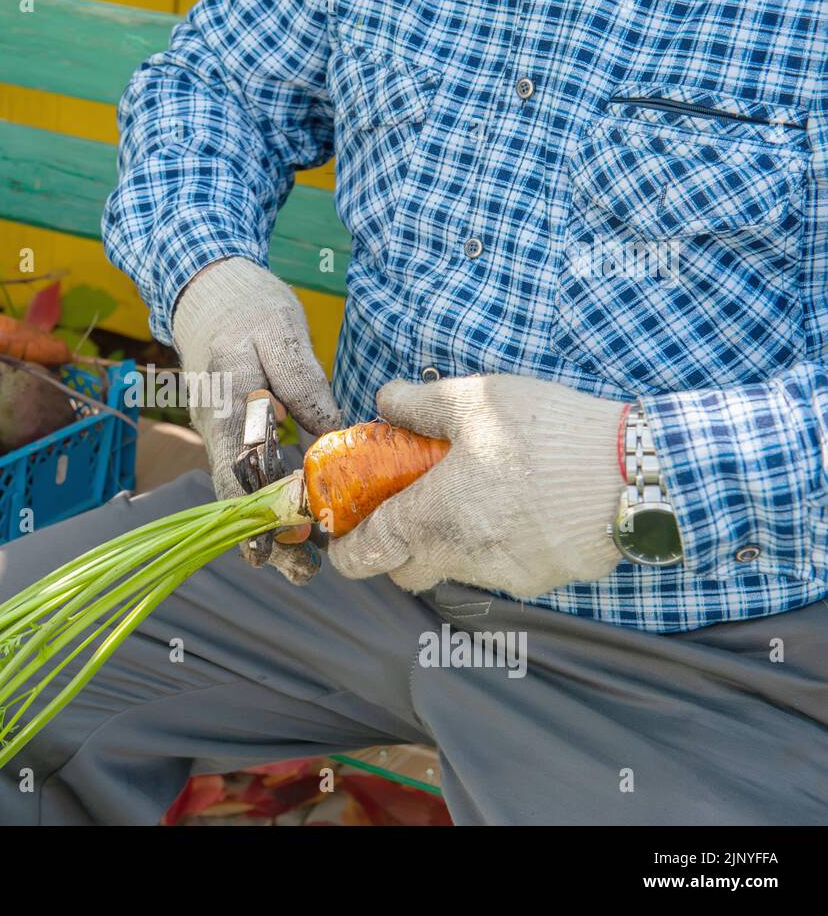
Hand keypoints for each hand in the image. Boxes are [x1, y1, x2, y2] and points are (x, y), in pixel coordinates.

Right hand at [172, 257, 343, 582]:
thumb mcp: (281, 333)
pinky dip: (271, 502)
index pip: (235, 468)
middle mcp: (215, 426)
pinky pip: (249, 474)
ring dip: (271, 526)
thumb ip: (302, 383)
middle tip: (304, 570)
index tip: (286, 537)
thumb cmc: (248, 306)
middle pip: (237, 492)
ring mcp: (220, 431)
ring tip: (305, 563)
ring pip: (243, 490)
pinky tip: (299, 524)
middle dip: (267, 534)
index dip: (258, 509)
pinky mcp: (232, 431)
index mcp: (225, 403)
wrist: (209, 288)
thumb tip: (332, 434)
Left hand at [328, 374, 625, 597]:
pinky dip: (496, 544)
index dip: (346, 549)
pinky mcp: (544, 580)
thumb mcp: (474, 401)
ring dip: (450, 541)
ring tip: (474, 492)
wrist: (637, 474)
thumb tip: (384, 400)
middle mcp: (461, 559)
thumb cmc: (548, 435)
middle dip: (396, 546)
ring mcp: (504, 575)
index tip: (343, 533)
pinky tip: (520, 505)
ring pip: (456, 568)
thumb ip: (419, 405)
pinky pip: (502, 568)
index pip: (365, 557)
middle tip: (408, 502)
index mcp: (430, 520)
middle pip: (406, 571)